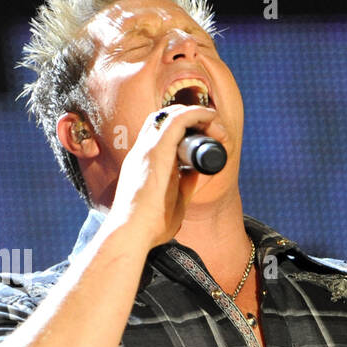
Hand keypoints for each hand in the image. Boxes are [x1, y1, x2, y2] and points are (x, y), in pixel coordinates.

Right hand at [107, 103, 224, 247]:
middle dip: (189, 118)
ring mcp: (147, 149)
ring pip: (170, 115)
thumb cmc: (149, 225)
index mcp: (143, 163)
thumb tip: (196, 172)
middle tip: (212, 128)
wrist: (132, 232)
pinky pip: (178, 121)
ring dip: (194, 114)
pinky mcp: (156, 150)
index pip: (158, 134)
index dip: (180, 128)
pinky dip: (195, 114)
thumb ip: (183, 186)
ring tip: (214, 122)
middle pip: (163, 119)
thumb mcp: (173, 202)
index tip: (202, 135)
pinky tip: (210, 115)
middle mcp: (142, 151)